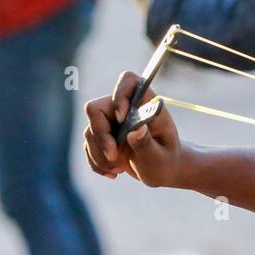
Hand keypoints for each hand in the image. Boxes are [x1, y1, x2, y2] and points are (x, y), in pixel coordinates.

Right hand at [83, 70, 183, 186]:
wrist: (164, 170)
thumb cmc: (166, 161)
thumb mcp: (160, 157)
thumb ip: (147, 144)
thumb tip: (135, 130)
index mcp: (146, 104)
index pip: (128, 81)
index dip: (120, 95)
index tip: (122, 119)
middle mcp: (125, 108)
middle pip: (96, 109)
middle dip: (102, 137)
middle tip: (114, 157)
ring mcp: (111, 121)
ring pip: (90, 131)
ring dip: (100, 155)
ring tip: (119, 169)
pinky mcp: (102, 135)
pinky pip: (88, 145)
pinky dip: (97, 162)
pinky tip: (113, 173)